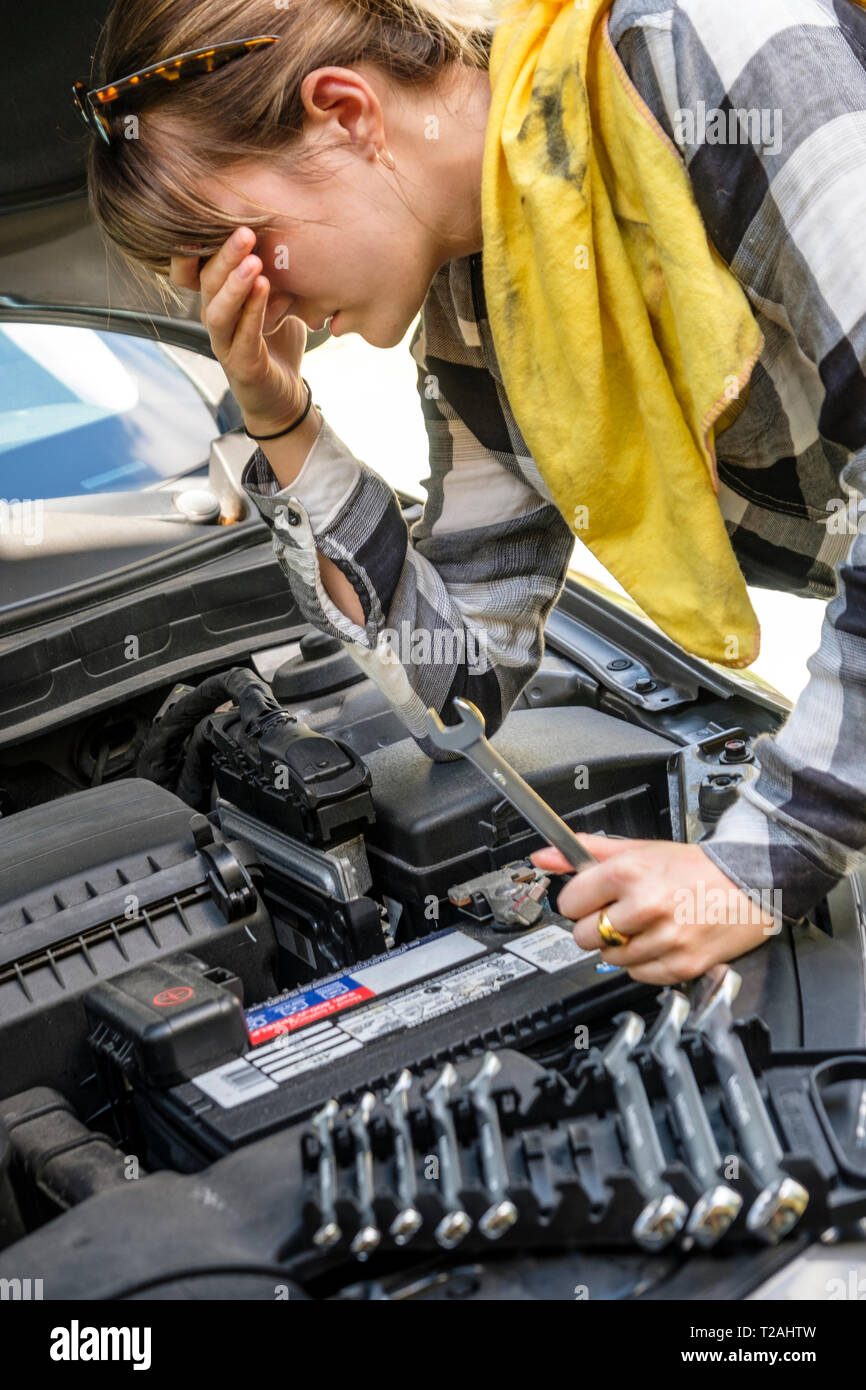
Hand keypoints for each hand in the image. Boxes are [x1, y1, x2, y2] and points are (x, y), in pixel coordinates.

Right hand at [170, 227, 307, 432]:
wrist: (283, 396)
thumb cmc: (276, 345)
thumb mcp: (277, 299)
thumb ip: (274, 269)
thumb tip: (287, 228)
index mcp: (218, 300)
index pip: (194, 269)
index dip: (195, 247)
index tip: (209, 214)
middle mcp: (215, 320)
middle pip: (207, 282)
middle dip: (224, 255)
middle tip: (244, 230)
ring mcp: (225, 344)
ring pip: (218, 311)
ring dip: (234, 285)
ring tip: (253, 262)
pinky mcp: (242, 366)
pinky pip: (244, 336)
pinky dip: (254, 312)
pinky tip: (265, 290)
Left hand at [530, 834, 780, 983]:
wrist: (749, 883)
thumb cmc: (694, 867)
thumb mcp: (637, 849)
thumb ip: (585, 852)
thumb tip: (544, 856)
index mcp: (629, 873)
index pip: (570, 903)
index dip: (579, 901)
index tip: (591, 899)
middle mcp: (645, 906)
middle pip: (584, 935)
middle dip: (596, 926)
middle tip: (619, 913)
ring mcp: (664, 939)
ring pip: (609, 959)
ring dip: (620, 945)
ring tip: (644, 925)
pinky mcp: (680, 964)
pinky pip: (637, 975)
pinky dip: (642, 962)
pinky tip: (659, 941)